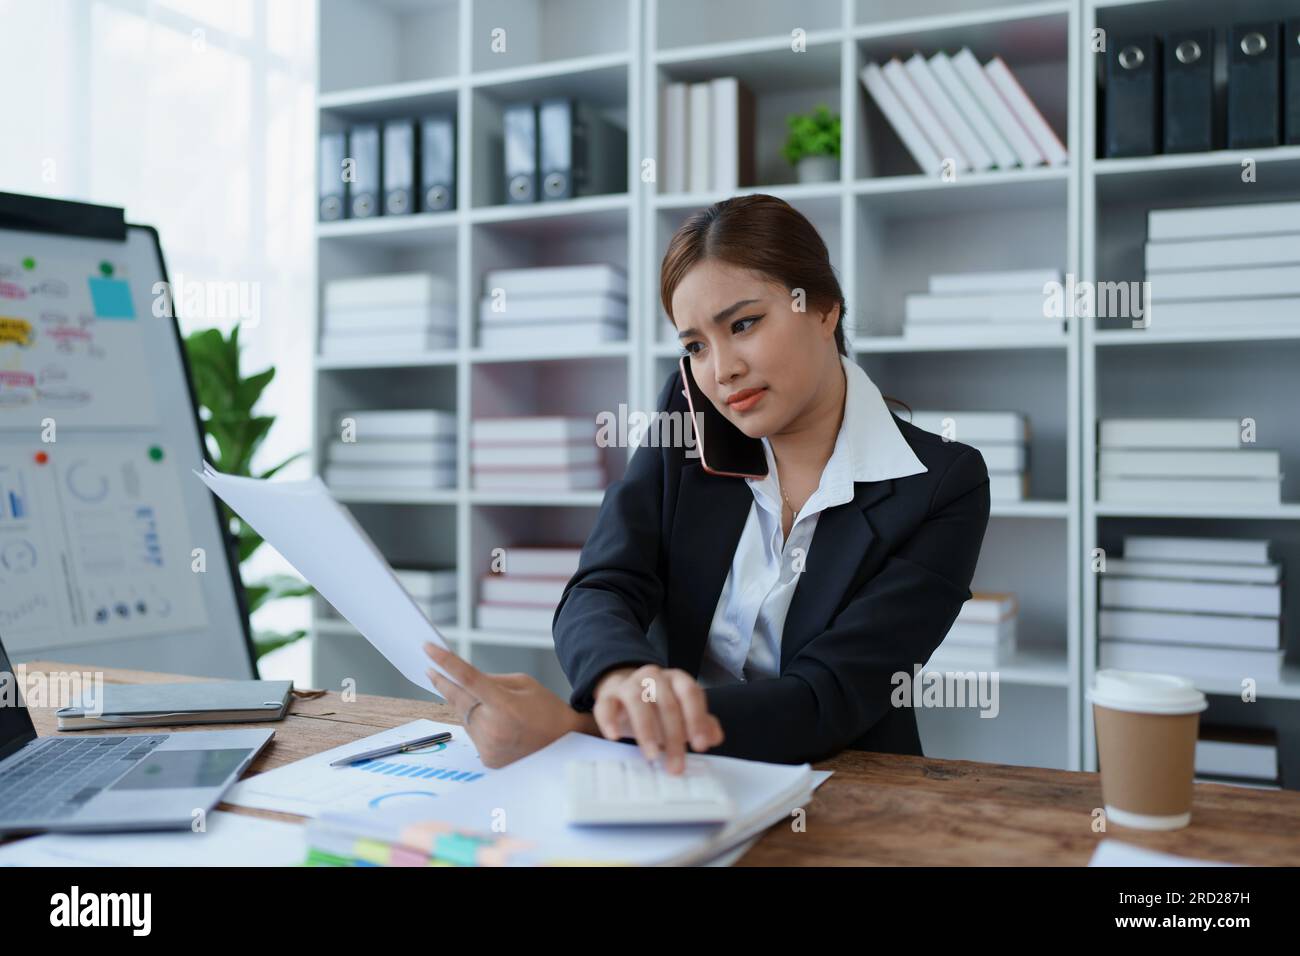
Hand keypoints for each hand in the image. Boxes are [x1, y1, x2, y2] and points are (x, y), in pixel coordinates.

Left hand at [423, 642, 582, 768]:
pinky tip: (494, 722)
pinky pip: (472, 734)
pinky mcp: (487, 759)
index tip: (428, 648)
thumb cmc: (547, 710)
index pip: (469, 678)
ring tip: (488, 704)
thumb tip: (463, 678)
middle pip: (459, 699)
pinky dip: (477, 724)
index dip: (446, 662)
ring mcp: (489, 747)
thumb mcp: (525, 684)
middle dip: (444, 683)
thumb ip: (492, 679)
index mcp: (506, 705)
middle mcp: (494, 728)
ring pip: (464, 717)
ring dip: (467, 706)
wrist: (566, 744)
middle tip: (430, 669)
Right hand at [592, 664, 723, 773]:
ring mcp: (629, 684)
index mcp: (676, 679)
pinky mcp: (608, 695)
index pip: (690, 693)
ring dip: (646, 730)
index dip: (697, 718)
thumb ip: (700, 723)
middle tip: (675, 765)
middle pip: (667, 702)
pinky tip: (614, 736)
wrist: (624, 692)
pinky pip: (606, 705)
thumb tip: (714, 736)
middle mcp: (654, 676)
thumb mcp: (682, 714)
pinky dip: (609, 720)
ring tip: (651, 756)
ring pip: (638, 700)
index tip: (700, 746)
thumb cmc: (658, 707)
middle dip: (674, 736)